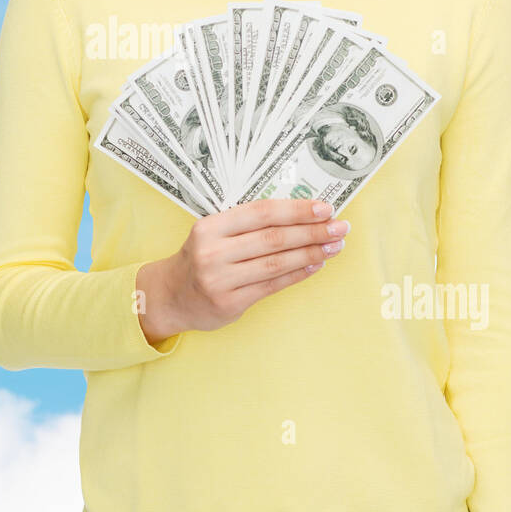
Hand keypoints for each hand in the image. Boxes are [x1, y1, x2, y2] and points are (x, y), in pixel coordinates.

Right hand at [135, 197, 348, 344]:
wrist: (169, 296)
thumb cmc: (200, 259)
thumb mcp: (214, 233)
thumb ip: (248, 225)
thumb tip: (301, 216)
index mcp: (211, 227)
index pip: (262, 212)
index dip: (297, 209)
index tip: (325, 208)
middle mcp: (213, 251)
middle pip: (274, 238)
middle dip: (312, 231)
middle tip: (340, 227)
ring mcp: (220, 279)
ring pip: (276, 262)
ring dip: (311, 253)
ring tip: (334, 246)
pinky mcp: (229, 302)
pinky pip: (272, 285)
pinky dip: (297, 274)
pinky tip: (316, 265)